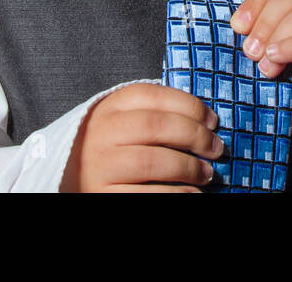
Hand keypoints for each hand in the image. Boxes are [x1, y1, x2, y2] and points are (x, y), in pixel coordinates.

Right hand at [59, 83, 223, 191]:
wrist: (75, 178)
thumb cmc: (114, 148)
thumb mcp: (126, 122)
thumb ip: (156, 115)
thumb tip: (206, 123)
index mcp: (110, 108)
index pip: (153, 96)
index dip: (189, 106)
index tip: (213, 120)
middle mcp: (101, 134)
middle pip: (155, 126)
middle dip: (194, 136)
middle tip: (216, 148)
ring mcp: (100, 166)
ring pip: (151, 161)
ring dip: (188, 168)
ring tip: (206, 174)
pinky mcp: (105, 195)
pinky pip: (147, 195)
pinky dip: (176, 194)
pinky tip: (191, 193)